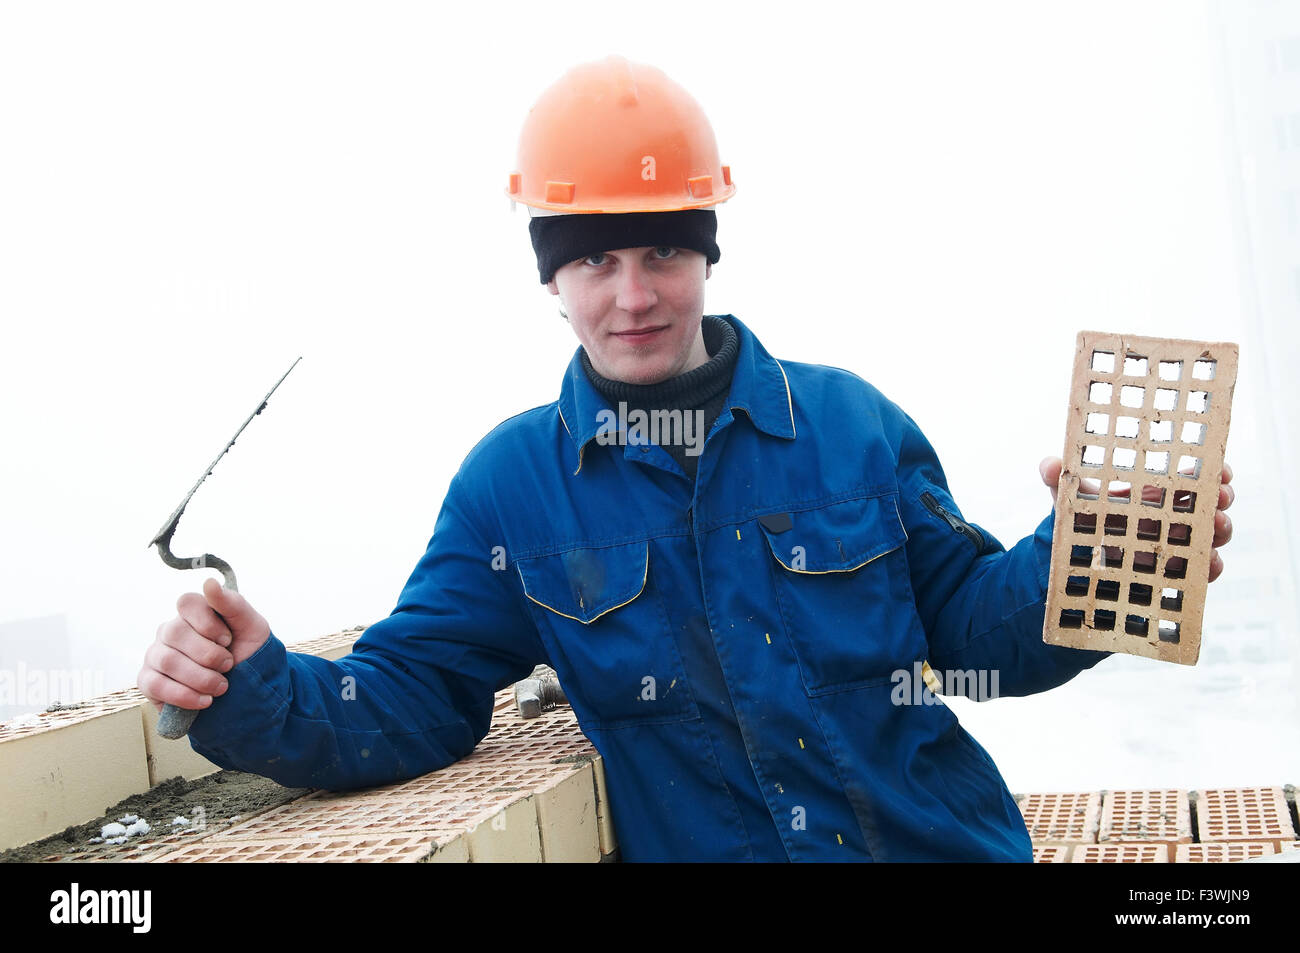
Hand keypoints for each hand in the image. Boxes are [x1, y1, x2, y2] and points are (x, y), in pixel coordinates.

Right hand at [137, 577, 271, 713]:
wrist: (247, 692)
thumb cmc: (248, 654)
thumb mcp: (252, 627)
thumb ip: (232, 604)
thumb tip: (209, 582)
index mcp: (193, 613)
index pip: (186, 603)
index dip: (208, 622)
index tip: (228, 639)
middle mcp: (170, 631)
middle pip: (176, 632)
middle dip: (209, 654)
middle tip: (229, 665)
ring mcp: (156, 655)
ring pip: (168, 660)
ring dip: (201, 677)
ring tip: (221, 687)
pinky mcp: (148, 681)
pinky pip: (155, 685)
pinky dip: (185, 695)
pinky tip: (205, 701)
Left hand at [1038, 457, 1233, 582]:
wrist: (1080, 563)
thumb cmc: (1085, 522)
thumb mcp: (1072, 501)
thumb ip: (1060, 480)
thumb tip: (1047, 464)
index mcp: (1158, 493)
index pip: (1194, 477)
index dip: (1213, 470)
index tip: (1220, 468)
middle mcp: (1175, 516)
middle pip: (1212, 503)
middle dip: (1221, 497)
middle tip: (1222, 495)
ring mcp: (1180, 545)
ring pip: (1214, 535)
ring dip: (1221, 529)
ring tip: (1217, 526)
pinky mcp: (1177, 573)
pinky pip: (1203, 572)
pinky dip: (1210, 568)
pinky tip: (1209, 564)